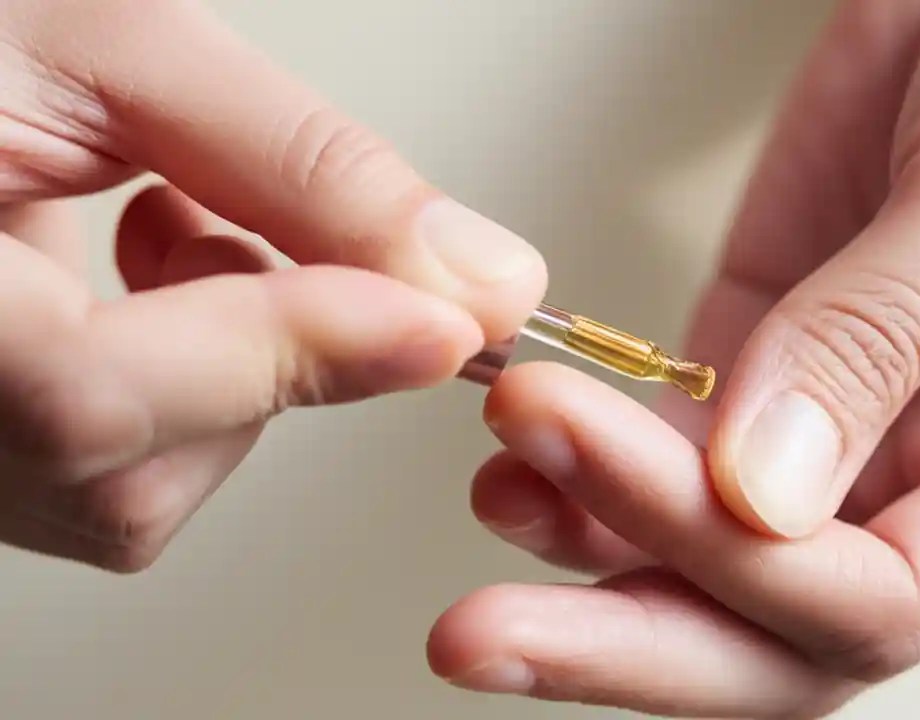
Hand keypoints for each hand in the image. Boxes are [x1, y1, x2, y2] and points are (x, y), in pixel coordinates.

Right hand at [0, 0, 545, 571]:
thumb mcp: (112, 51)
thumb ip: (297, 163)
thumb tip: (475, 280)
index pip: (83, 391)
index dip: (284, 353)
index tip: (446, 321)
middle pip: (126, 468)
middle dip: (259, 343)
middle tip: (252, 215)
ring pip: (137, 492)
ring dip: (226, 360)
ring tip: (161, 222)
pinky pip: (117, 483)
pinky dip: (190, 386)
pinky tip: (141, 282)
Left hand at [431, 1, 919, 715]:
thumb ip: (880, 337)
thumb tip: (754, 496)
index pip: (886, 598)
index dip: (739, 569)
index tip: (605, 466)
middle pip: (782, 627)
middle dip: (635, 637)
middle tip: (484, 636)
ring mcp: (843, 426)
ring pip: (710, 558)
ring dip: (591, 554)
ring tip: (493, 500)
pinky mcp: (764, 360)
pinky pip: (670, 456)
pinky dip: (589, 470)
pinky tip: (519, 453)